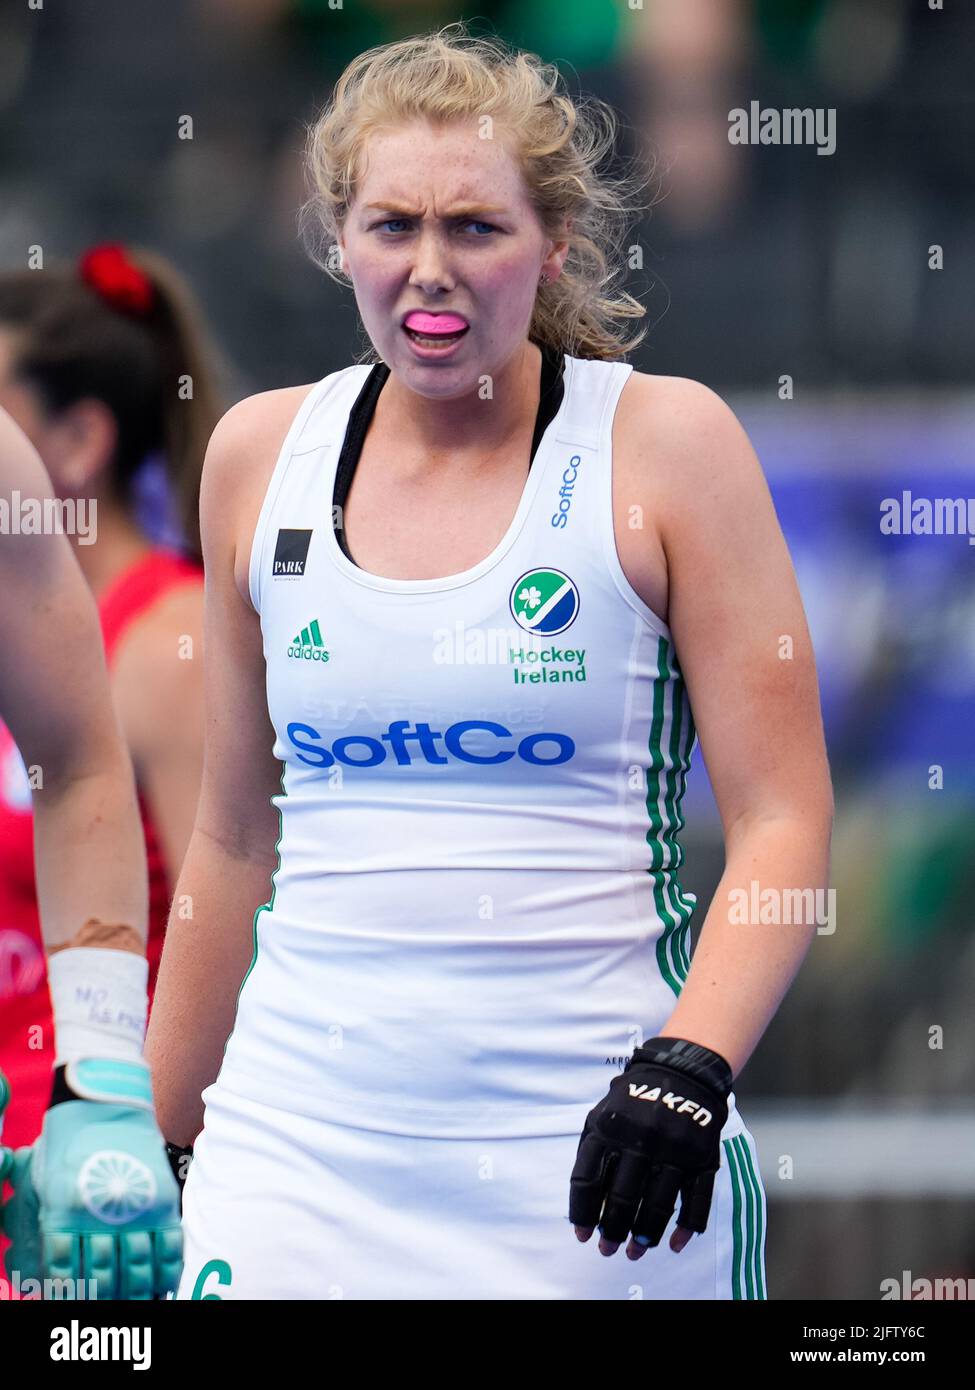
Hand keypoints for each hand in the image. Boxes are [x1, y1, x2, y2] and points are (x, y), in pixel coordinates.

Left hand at [1, 1060, 181, 1298]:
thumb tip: (42, 1262)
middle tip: (108, 1306)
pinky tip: (164, 1285)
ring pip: (137, 1267)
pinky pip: (168, 1244)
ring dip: (137, 1290)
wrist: (106, 1101)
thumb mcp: (41, 1177)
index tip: (77, 1304)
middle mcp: (99, 1214)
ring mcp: (134, 1206)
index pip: (66, 1272)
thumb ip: (43, 1219)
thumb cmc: (68, 1139)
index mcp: (63, 1212)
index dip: (72, 1295)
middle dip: (106, 1297)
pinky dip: (168, 1270)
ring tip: (137, 1301)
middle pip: (103, 1276)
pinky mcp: (161, 1197)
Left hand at [568, 1037, 731, 1258]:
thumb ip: (592, 1155)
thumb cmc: (633, 1102)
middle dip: (612, 1232)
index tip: (582, 1236)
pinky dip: (687, 1227)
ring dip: (645, 1237)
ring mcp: (675, 1149)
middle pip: (622, 1199)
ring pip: (658, 1205)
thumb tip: (584, 1210)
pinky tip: (676, 1245)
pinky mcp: (703, 1157)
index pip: (587, 1180)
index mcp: (609, 1129)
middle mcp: (641, 1139)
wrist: (683, 1071)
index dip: (582, 1213)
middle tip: (608, 1251)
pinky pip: (697, 1200)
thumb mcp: (603, 1115)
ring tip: (635, 1252)